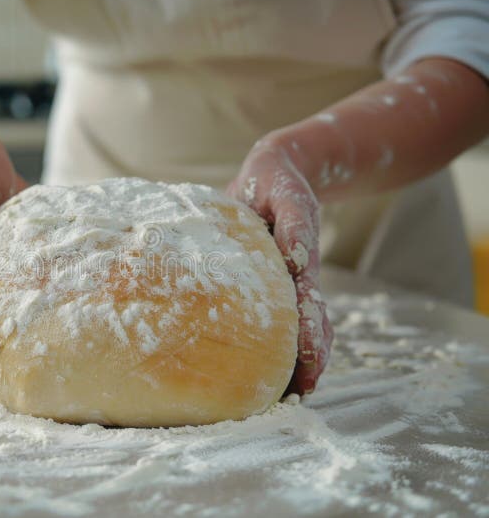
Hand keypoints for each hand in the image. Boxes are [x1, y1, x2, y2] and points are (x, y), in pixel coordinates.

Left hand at [227, 137, 332, 394]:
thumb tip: (294, 259)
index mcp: (298, 263)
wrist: (275, 174)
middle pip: (310, 327)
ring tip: (284, 397)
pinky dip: (276, 345)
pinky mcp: (270, 280)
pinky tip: (262, 372)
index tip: (307, 368)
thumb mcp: (287, 198)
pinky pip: (277, 317)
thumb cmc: (277, 184)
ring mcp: (286, 282)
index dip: (308, 340)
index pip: (307, 309)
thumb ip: (293, 225)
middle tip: (298, 396)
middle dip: (307, 362)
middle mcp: (295, 278)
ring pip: (299, 328)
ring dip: (296, 361)